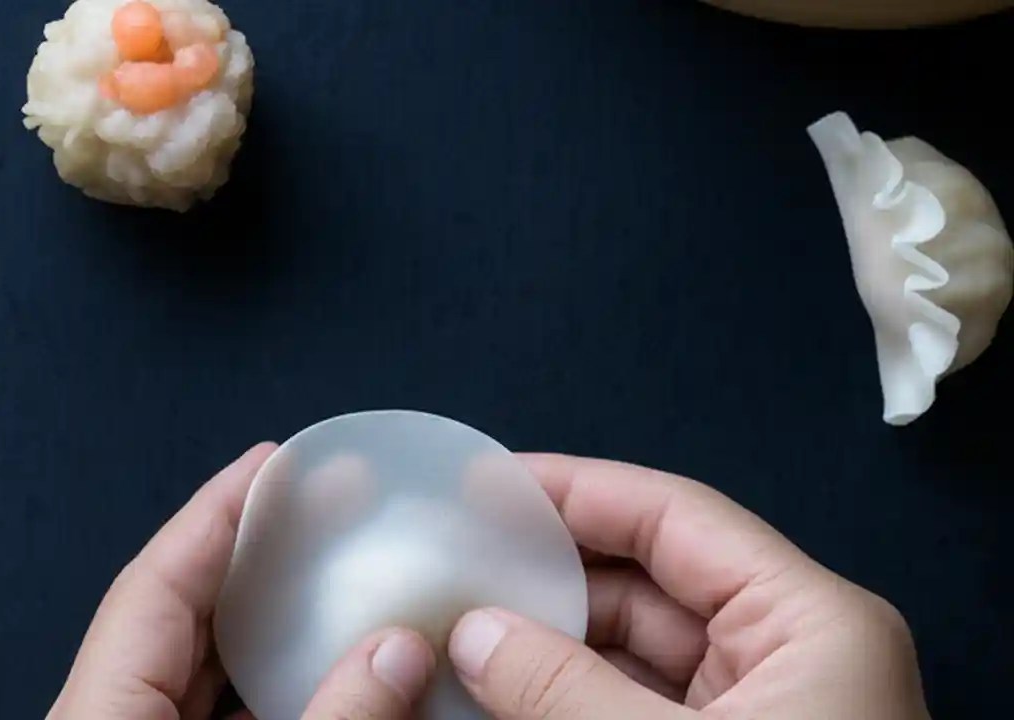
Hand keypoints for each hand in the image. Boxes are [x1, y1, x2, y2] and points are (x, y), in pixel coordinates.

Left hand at [46, 443, 437, 719]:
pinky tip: (324, 672)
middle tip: (330, 510)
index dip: (216, 511)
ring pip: (200, 665)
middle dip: (256, 557)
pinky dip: (268, 684)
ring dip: (268, 625)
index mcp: (100, 712)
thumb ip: (335, 716)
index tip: (274, 461)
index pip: (154, 580)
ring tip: (337, 584)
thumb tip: (401, 648)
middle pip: (181, 612)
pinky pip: (213, 709)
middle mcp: (108, 716)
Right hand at [446, 453, 931, 719]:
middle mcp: (787, 655)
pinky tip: (498, 689)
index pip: (675, 518)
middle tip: (455, 561)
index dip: (577, 490)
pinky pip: (633, 706)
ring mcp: (758, 714)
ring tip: (458, 627)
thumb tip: (471, 632)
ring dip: (548, 640)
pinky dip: (567, 696)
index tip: (486, 482)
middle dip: (550, 573)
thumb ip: (561, 691)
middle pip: (650, 581)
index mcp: (808, 621)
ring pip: (634, 651)